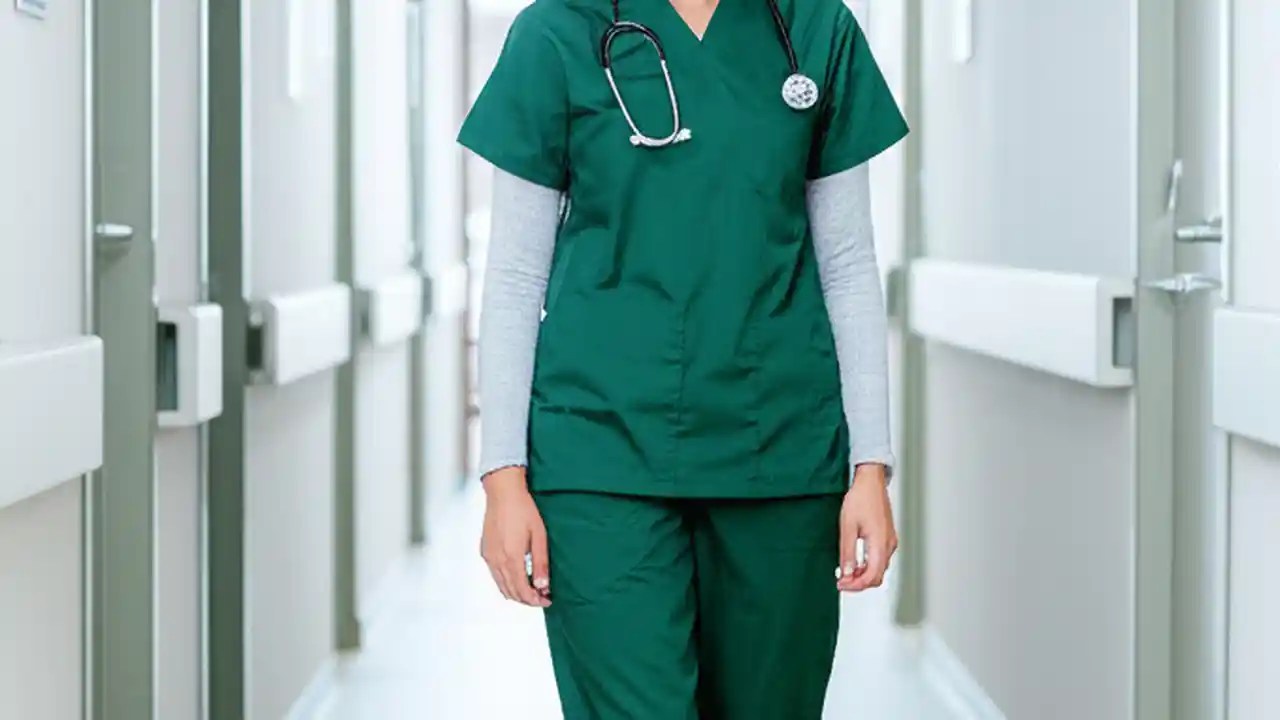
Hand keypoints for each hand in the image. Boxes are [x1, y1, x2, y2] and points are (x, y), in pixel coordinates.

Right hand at [480, 467, 550, 607]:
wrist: (503, 492)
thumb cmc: (523, 510)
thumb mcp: (539, 536)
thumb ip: (541, 563)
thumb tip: (543, 585)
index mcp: (511, 558)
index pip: (522, 591)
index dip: (535, 600)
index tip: (547, 600)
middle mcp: (497, 561)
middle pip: (511, 592)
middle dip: (527, 599)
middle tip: (542, 596)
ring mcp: (488, 557)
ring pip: (501, 586)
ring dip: (516, 592)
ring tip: (532, 588)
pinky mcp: (485, 551)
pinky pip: (495, 575)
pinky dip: (506, 582)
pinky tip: (518, 576)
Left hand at [836, 464, 897, 591]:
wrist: (870, 481)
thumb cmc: (861, 498)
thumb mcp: (848, 527)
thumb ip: (848, 553)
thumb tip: (846, 573)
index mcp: (880, 543)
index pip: (872, 576)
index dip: (856, 585)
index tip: (842, 585)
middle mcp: (888, 545)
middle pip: (878, 576)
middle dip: (860, 583)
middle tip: (842, 582)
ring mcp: (890, 541)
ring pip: (879, 568)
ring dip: (863, 575)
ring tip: (846, 573)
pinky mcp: (887, 537)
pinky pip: (880, 559)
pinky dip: (868, 566)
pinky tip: (855, 563)